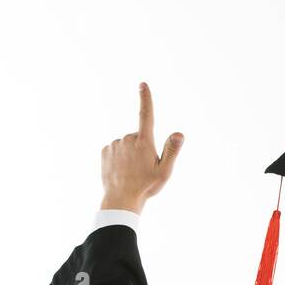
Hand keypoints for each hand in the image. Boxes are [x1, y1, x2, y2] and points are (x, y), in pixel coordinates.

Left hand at [100, 82, 183, 213]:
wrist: (121, 199)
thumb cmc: (146, 186)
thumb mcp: (165, 171)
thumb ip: (172, 150)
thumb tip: (179, 133)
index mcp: (144, 142)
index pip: (146, 115)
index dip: (145, 99)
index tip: (143, 85)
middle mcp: (128, 138)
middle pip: (139, 137)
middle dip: (143, 148)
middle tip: (144, 168)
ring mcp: (115, 144)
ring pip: (127, 144)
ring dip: (131, 153)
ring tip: (132, 172)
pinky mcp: (105, 151)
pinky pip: (116, 149)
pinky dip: (120, 157)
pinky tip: (121, 170)